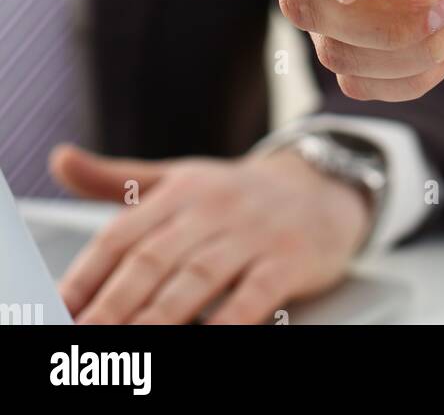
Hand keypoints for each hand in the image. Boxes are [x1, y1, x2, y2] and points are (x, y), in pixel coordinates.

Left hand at [50, 142, 370, 324]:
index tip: (58, 309)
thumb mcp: (178, 179)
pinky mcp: (288, 259)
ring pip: (196, 279)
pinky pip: (253, 295)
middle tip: (84, 335)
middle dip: (112, 304)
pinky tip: (207, 340)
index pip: (121, 235)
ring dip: (158, 318)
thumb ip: (117, 177)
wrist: (322, 187)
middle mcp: (212, 208)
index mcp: (179, 191)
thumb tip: (60, 159)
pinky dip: (227, 322)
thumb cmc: (235, 195)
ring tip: (129, 345)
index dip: (86, 274)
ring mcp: (252, 233)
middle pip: (152, 260)